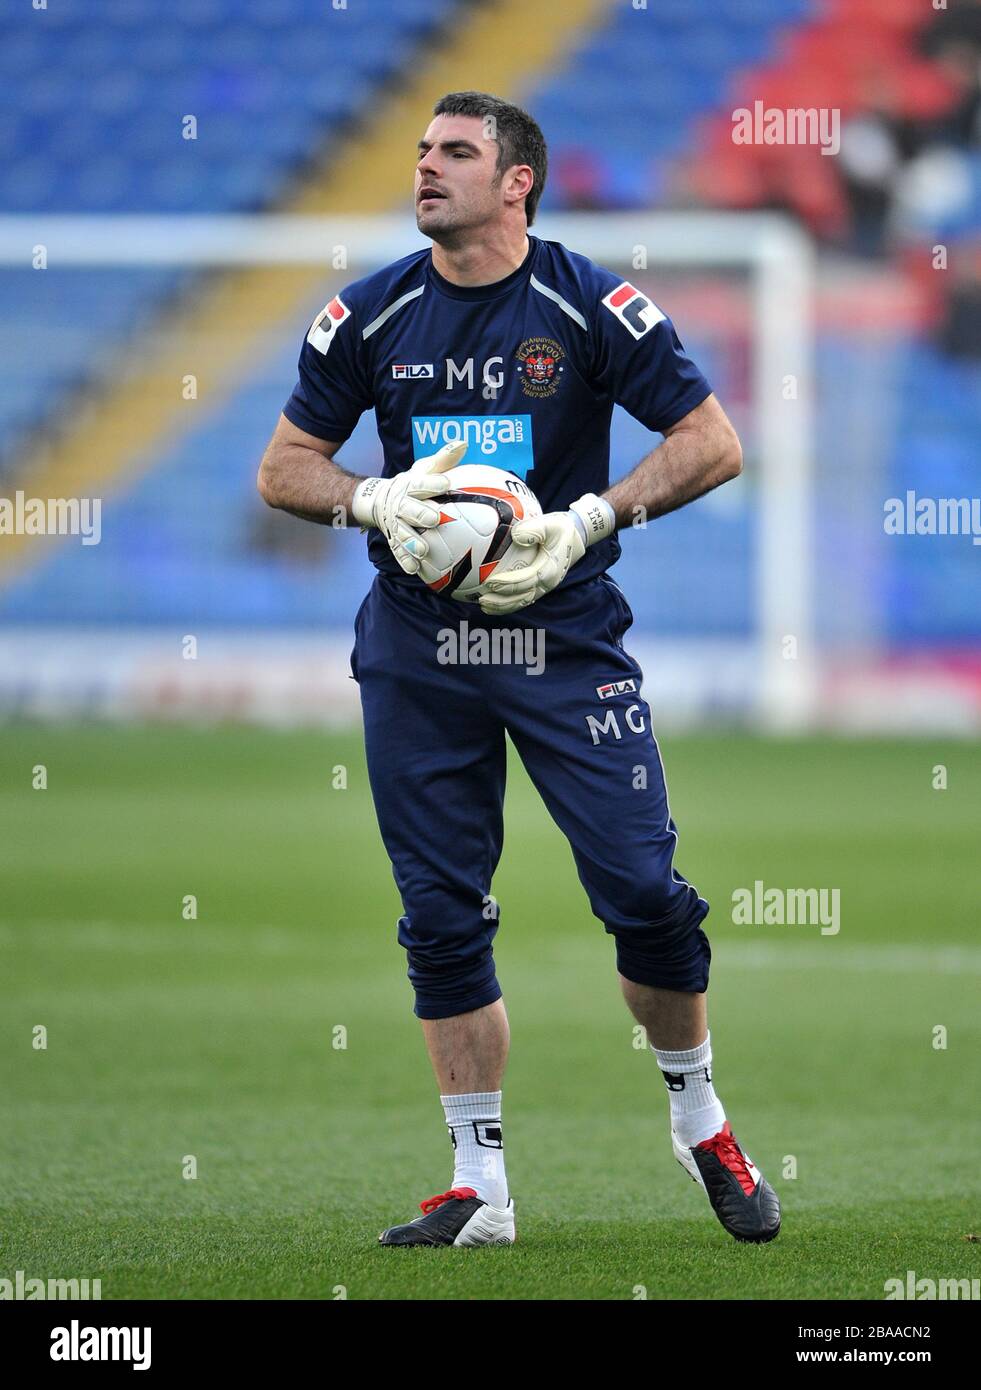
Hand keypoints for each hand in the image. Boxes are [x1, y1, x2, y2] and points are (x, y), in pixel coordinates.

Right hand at [352, 441, 466, 573]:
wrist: (378, 500)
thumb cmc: (411, 485)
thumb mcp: (423, 469)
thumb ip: (443, 459)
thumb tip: (464, 443)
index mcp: (410, 486)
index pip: (420, 483)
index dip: (432, 483)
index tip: (446, 483)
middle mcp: (401, 506)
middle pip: (410, 510)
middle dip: (421, 514)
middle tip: (435, 519)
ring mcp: (395, 524)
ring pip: (403, 534)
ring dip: (412, 542)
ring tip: (424, 550)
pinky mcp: (393, 540)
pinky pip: (398, 551)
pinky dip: (405, 560)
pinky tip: (414, 569)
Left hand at [478, 493, 615, 614]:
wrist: (575, 536)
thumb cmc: (561, 529)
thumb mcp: (550, 523)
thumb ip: (534, 529)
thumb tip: (516, 535)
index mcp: (549, 569)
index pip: (526, 580)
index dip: (508, 584)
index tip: (491, 583)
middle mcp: (547, 583)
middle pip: (522, 598)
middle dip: (501, 601)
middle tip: (482, 600)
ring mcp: (544, 587)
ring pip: (522, 602)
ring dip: (503, 606)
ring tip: (483, 606)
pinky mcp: (540, 587)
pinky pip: (523, 599)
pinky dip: (508, 604)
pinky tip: (493, 604)